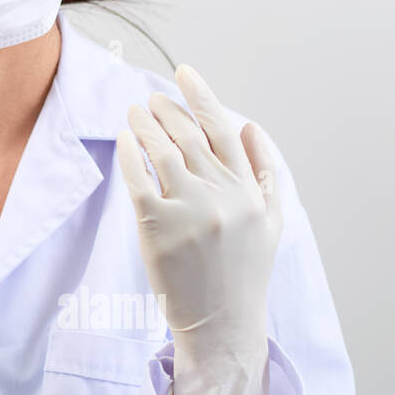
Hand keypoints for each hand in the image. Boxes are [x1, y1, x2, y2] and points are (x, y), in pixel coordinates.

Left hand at [116, 64, 283, 394]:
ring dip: (145, 124)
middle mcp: (222, 197)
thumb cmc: (244, 271)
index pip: (223, 130)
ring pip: (162, 152)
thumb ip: (263, 172)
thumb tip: (248, 126)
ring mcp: (189, 212)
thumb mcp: (270, 222)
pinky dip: (130, 153)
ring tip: (133, 110)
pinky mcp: (158, 228)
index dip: (202, 97)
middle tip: (151, 97)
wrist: (222, 323)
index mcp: (249, 192)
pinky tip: (124, 139)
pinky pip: (138, 179)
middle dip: (167, 109)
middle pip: (189, 136)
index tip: (184, 72)